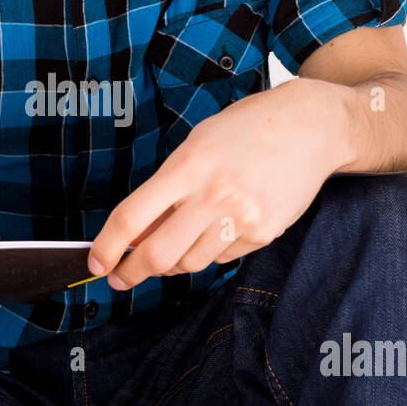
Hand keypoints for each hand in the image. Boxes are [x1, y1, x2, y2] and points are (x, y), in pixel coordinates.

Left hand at [86, 78, 351, 288]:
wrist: (310, 127)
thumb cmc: (246, 130)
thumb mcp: (196, 145)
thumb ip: (165, 189)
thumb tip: (135, 236)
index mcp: (188, 166)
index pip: (132, 217)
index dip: (106, 247)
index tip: (96, 262)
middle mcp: (214, 195)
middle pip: (158, 255)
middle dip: (132, 273)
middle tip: (121, 278)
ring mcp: (242, 218)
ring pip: (190, 263)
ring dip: (174, 261)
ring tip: (177, 240)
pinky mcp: (264, 233)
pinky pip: (222, 257)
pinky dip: (210, 251)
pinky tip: (219, 226)